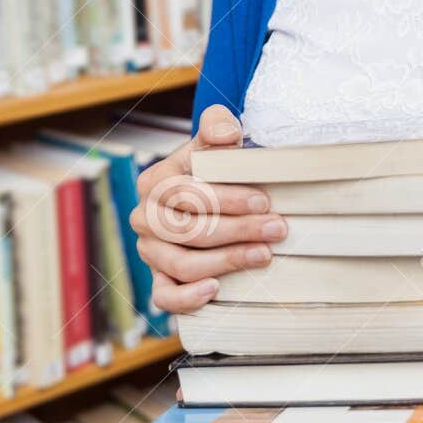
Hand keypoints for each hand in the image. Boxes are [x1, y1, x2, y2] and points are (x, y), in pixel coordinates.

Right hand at [129, 105, 286, 311]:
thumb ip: (218, 125)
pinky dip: (188, 297)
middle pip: (189, 230)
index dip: (228, 199)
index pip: (187, 194)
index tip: (264, 201)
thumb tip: (225, 132)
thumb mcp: (215, 143)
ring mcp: (150, 251)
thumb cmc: (216, 170)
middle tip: (277, 229)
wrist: (206, 196)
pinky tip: (217, 289)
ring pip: (182, 264)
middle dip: (238, 230)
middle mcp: (146, 217)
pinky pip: (165, 297)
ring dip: (226, 261)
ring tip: (265, 255)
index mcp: (154, 182)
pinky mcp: (159, 280)